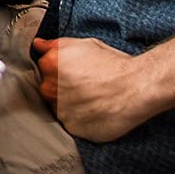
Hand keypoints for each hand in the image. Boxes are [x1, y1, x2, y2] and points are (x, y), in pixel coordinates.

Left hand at [32, 36, 155, 142]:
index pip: (43, 68)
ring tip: (92, 98)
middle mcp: (50, 89)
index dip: (60, 70)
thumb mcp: (83, 44)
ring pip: (58, 108)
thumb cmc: (113, 64)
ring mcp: (61, 111)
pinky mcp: (73, 129)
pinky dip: (80, 119)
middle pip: (48, 89)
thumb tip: (38, 45)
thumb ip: (54, 45)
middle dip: (61, 88)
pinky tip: (95, 111)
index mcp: (49, 65)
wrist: (136, 87)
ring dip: (69, 105)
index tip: (73, 72)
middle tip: (85, 86)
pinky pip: (72, 124)